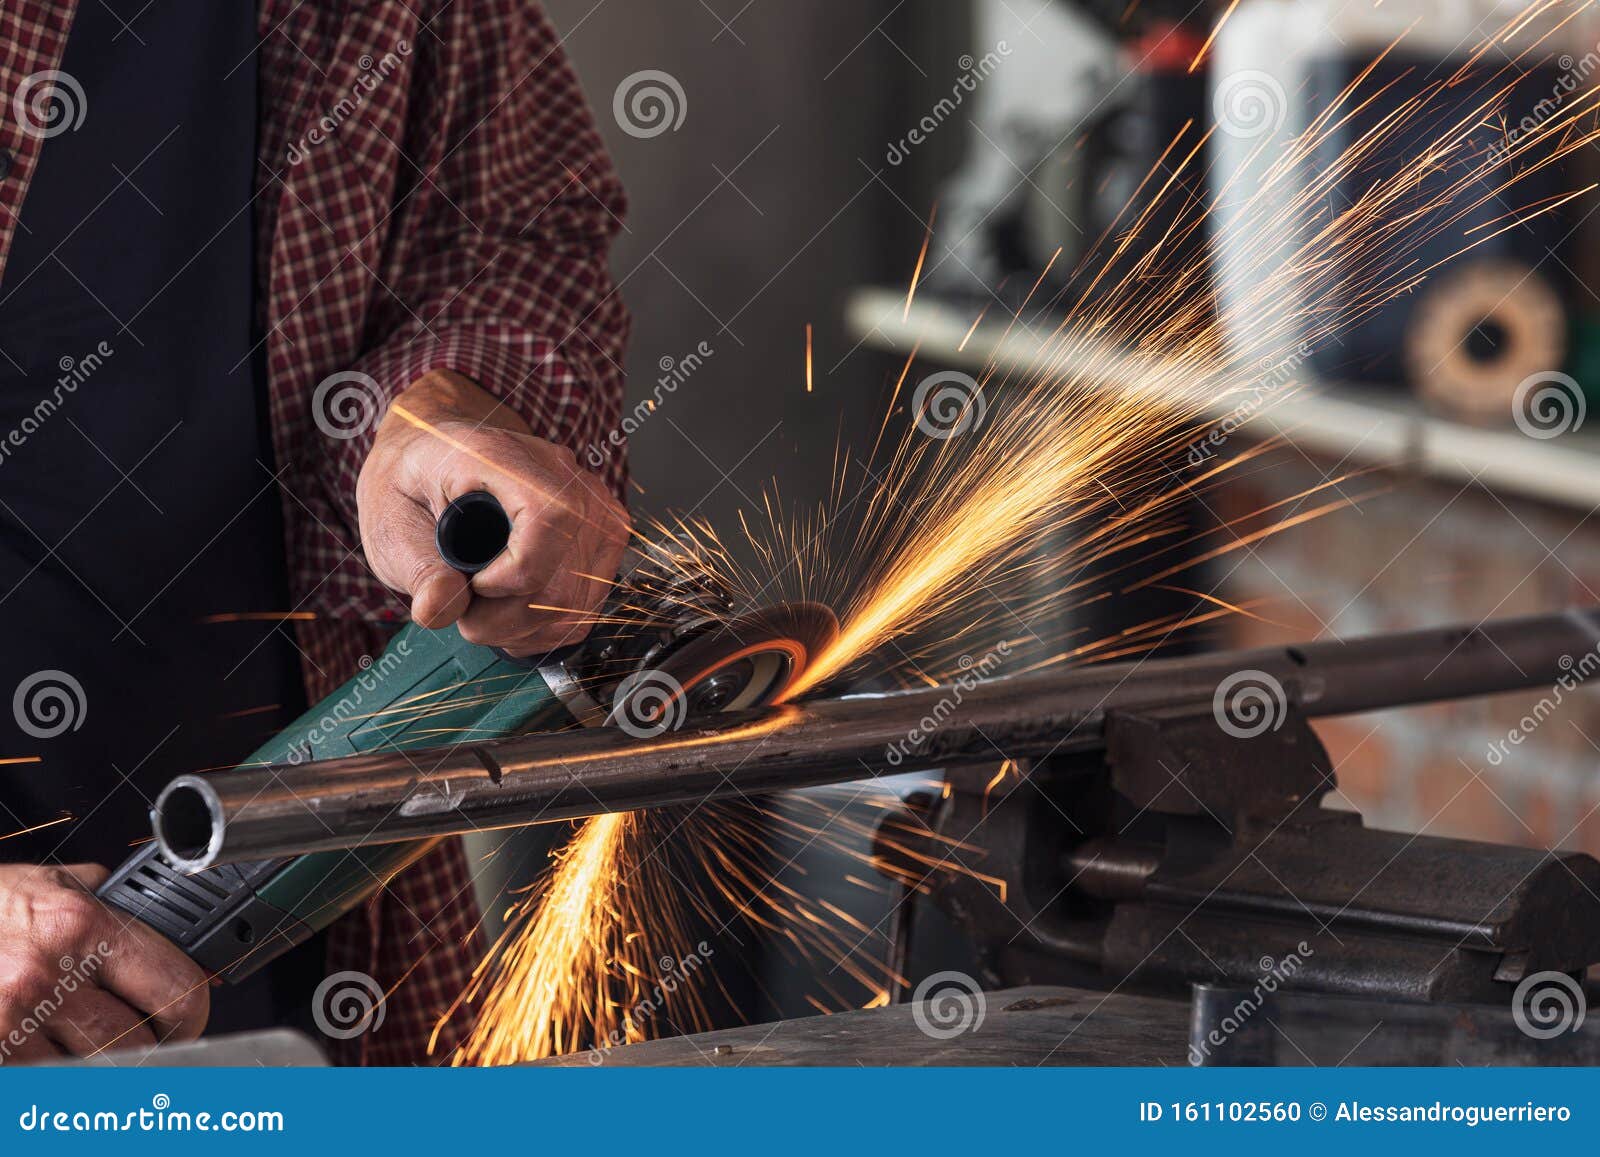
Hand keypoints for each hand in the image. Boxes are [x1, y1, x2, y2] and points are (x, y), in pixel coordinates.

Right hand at [0, 863, 208, 1061]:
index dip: (190, 1012)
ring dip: (92, 1062)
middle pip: (139, 1043)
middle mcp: (50, 974)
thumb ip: (104, 899)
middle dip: (145, 1046)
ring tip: (73, 1035)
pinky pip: (47, 1083)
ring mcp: (13, 1022)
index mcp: (82, 925)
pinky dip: (50, 1072)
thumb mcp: (43, 882)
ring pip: (93, 1072)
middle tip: (138, 1038)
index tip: (185, 1018)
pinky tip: (40, 1047)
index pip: (177, 987)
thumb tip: (157, 915)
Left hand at [357, 370, 629, 655]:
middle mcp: (563, 476)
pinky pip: (583, 610)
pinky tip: (510, 610)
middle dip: (502, 619)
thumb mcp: (392, 522)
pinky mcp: (604, 538)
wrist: (440, 459)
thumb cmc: (415, 483)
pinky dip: (540, 628)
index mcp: (504, 457)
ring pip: (574, 606)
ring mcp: (592, 508)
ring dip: (519, 628)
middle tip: (462, 603)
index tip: (473, 583)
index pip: (550, 517)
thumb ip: (416, 568)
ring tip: (482, 606)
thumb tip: (439, 609)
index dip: (515, 573)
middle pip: (561, 583)